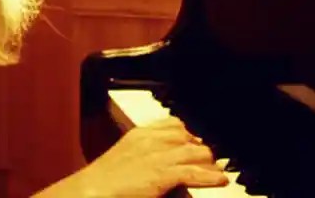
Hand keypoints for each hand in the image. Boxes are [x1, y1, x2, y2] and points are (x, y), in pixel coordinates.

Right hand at [74, 116, 228, 197]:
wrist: (91, 191)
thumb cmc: (105, 180)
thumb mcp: (127, 156)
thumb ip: (147, 151)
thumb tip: (168, 159)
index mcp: (141, 133)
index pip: (175, 123)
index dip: (193, 130)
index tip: (205, 137)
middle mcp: (151, 140)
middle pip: (189, 135)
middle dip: (206, 145)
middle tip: (220, 154)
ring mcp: (157, 156)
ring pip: (196, 151)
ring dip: (212, 160)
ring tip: (222, 168)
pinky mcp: (161, 174)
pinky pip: (192, 172)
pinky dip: (209, 176)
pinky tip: (220, 180)